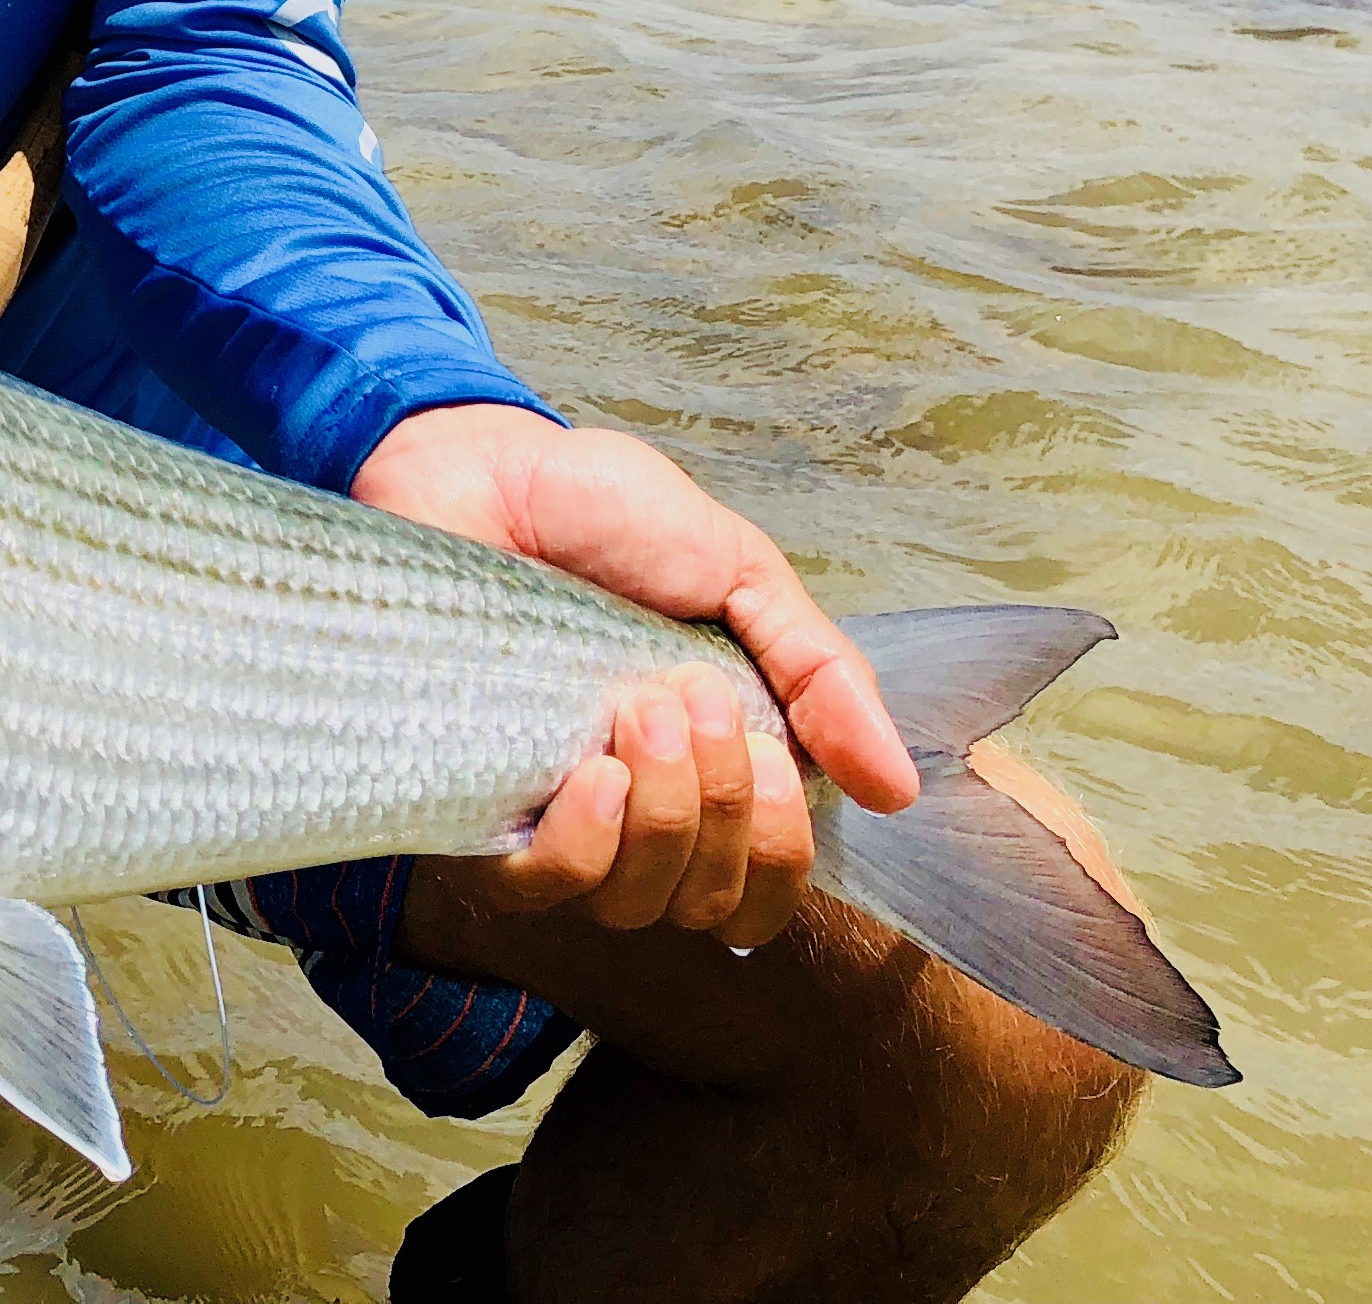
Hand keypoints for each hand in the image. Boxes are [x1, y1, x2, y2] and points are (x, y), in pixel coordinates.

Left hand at [353, 404, 917, 948]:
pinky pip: (536, 887)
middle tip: (691, 698)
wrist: (483, 468)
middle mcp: (634, 810)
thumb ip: (821, 676)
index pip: (765, 887)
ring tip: (638, 709)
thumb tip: (898, 789)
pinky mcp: (473, 804)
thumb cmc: (603, 514)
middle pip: (710, 903)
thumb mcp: (741, 573)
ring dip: (665, 815)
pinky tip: (593, 777)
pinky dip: (586, 846)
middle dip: (728, 809)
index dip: (783, 849)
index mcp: (706, 767)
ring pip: (635, 902)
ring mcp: (552, 814)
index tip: (769, 752)